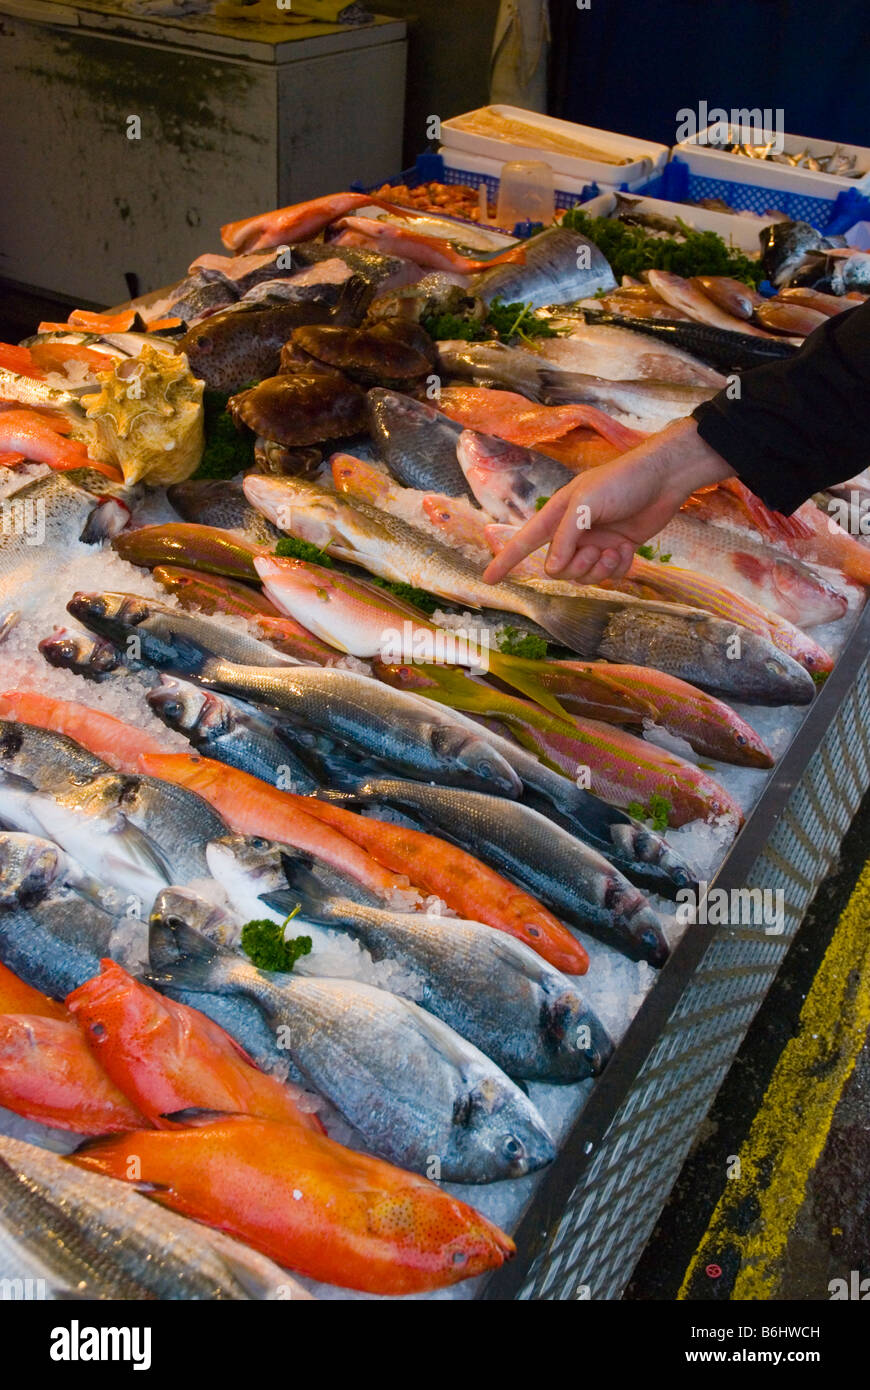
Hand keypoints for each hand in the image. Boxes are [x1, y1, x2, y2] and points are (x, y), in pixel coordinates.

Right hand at [482, 418, 734, 584]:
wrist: (663, 479)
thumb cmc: (622, 481)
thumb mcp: (586, 503)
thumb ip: (565, 536)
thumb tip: (551, 569)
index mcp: (558, 514)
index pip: (525, 542)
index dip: (505, 561)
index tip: (488, 579)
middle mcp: (573, 531)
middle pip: (558, 568)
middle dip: (576, 566)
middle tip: (594, 552)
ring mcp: (595, 542)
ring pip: (584, 575)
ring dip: (599, 568)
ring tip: (615, 550)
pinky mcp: (617, 550)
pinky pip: (608, 574)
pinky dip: (618, 567)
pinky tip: (629, 549)